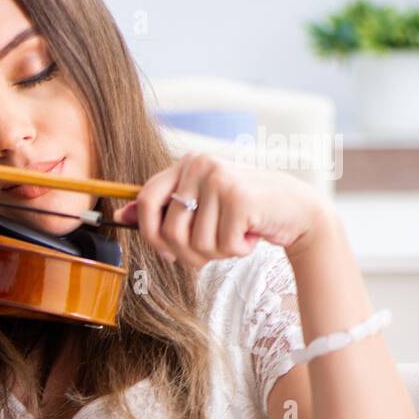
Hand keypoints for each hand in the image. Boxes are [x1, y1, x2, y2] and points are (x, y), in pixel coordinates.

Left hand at [110, 152, 332, 266]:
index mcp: (186, 165)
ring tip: (235, 237)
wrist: (297, 210)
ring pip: (197, 243)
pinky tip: (250, 235)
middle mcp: (200, 165)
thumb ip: (165, 209)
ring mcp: (220, 179)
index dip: (149, 233)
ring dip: (217, 253)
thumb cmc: (244, 212)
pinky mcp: (240, 198)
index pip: (146, 199)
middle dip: (188, 253)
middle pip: (169, 231)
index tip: (165, 252)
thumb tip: (122, 216)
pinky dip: (237, 250)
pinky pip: (223, 245)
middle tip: (211, 251)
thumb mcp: (202, 206)